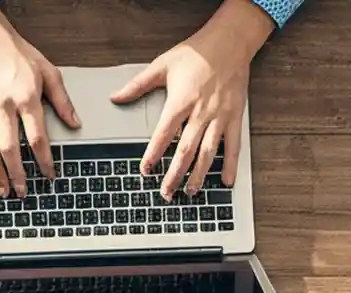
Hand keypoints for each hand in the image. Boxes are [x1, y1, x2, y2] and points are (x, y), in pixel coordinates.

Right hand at [0, 4, 79, 197]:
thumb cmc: (18, 53)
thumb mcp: (49, 71)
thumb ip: (62, 100)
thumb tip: (75, 124)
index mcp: (26, 97)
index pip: (37, 138)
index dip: (44, 161)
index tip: (49, 176)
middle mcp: (4, 104)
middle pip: (10, 148)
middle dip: (18, 174)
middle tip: (23, 192)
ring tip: (2, 190)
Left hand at [111, 0, 272, 199]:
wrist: (229, 41)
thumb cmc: (195, 52)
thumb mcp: (162, 65)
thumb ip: (137, 85)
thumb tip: (115, 96)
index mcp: (180, 102)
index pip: (163, 135)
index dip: (153, 155)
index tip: (145, 171)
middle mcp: (200, 113)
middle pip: (185, 151)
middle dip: (174, 175)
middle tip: (166, 193)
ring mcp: (219, 117)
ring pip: (208, 153)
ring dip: (198, 175)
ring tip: (190, 192)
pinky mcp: (235, 117)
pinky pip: (233, 145)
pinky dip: (230, 165)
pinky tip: (226, 181)